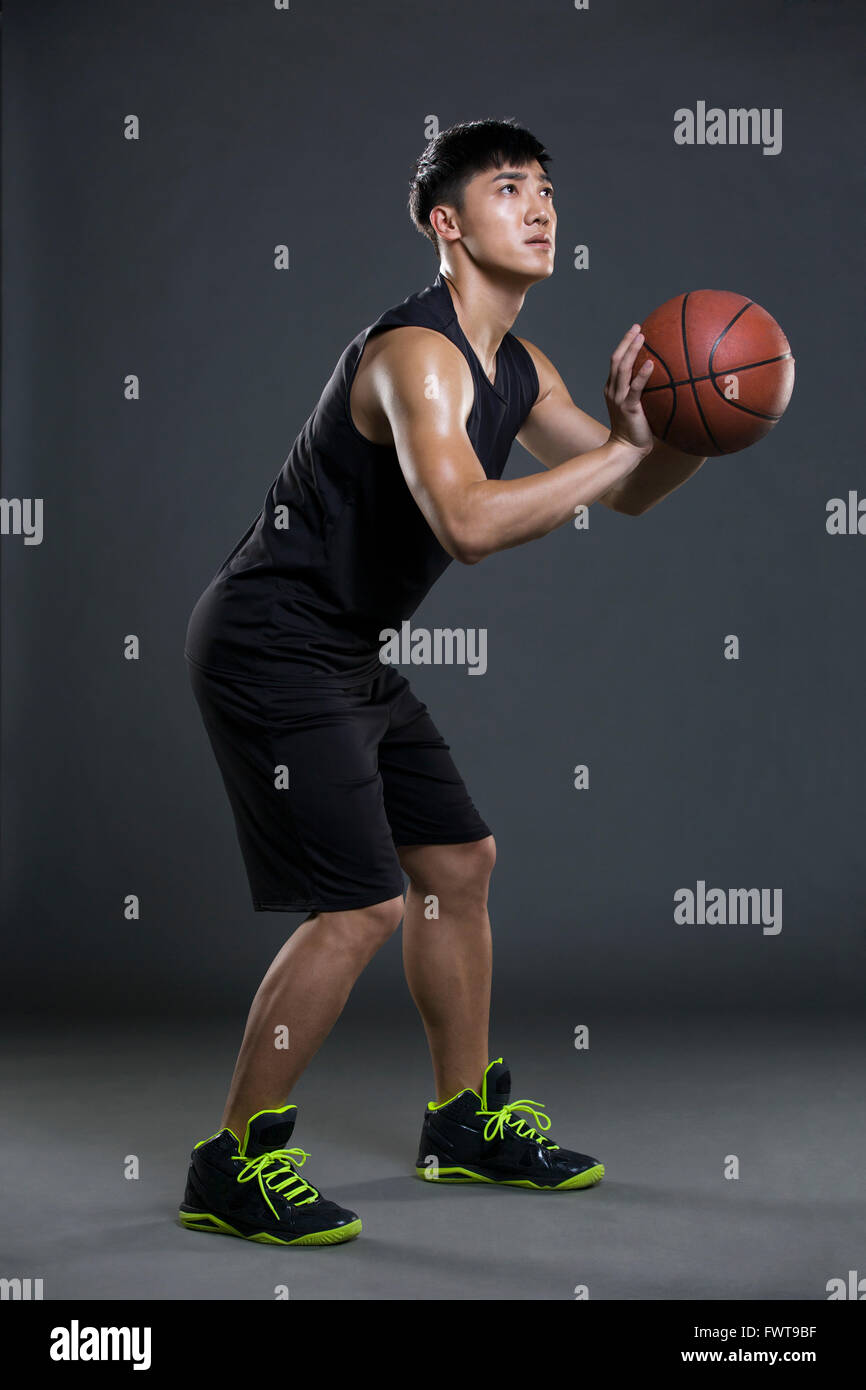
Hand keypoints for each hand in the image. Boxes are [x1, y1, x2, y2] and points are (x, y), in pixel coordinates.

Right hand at [604, 324, 654, 456]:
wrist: (626, 451)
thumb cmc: (637, 434)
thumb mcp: (642, 412)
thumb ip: (651, 397)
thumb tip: (673, 386)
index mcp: (613, 390)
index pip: (617, 363)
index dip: (624, 346)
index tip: (636, 332)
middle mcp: (612, 391)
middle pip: (616, 359)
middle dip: (626, 341)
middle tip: (638, 326)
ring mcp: (618, 398)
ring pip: (622, 368)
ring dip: (631, 350)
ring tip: (642, 336)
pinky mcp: (627, 408)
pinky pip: (635, 387)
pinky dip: (642, 374)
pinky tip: (651, 363)